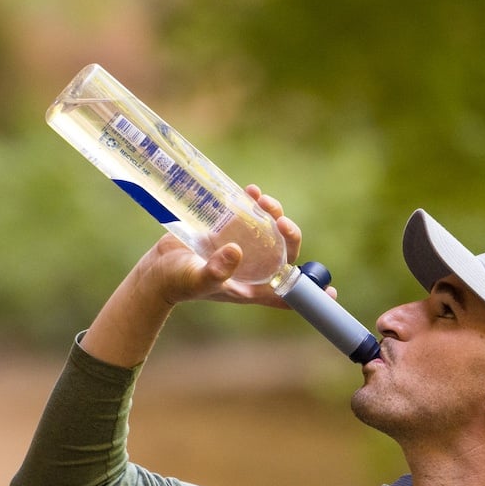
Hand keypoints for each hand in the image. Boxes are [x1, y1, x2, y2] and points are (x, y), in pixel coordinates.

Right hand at [131, 185, 329, 310]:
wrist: (154, 269)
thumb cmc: (175, 282)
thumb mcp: (195, 278)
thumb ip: (216, 270)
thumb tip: (237, 251)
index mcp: (251, 287)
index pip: (287, 293)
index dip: (310, 293)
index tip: (330, 290)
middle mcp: (252, 268)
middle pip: (284, 254)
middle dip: (290, 236)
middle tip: (282, 222)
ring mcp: (242, 249)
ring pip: (270, 232)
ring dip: (274, 214)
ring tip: (263, 200)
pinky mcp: (228, 231)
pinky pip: (250, 216)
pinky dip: (254, 203)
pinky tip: (251, 191)